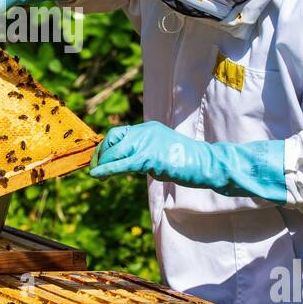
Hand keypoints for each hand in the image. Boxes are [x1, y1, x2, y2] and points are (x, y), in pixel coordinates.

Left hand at [90, 121, 286, 201]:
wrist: (206, 164)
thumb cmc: (186, 163)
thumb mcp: (162, 153)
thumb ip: (144, 154)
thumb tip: (126, 164)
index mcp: (148, 128)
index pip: (118, 133)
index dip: (106, 147)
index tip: (99, 160)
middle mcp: (146, 131)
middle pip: (113, 139)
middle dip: (101, 155)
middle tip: (96, 169)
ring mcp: (148, 142)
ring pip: (116, 151)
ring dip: (104, 164)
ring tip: (98, 175)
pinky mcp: (151, 156)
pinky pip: (123, 163)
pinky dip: (107, 169)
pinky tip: (98, 175)